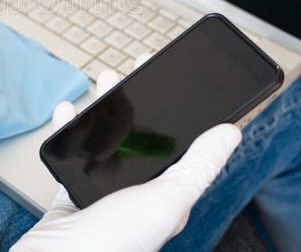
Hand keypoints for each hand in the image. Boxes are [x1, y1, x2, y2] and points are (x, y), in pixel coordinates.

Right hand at [12, 67, 241, 251]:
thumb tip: (232, 132)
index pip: (181, 142)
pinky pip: (72, 150)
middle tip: (138, 67)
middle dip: (140, 97)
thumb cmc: (114, 242)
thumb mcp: (168, 199)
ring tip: (106, 81)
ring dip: (106, 106)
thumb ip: (199, 165)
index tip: (177, 76)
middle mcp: (136, 192)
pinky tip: (68, 111)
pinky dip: (69, 127)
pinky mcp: (71, 192)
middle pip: (141, 134)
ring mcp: (102, 191)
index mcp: (166, 194)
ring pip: (106, 137)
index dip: (181, 107)